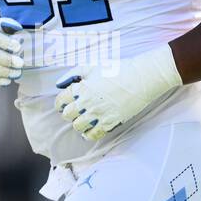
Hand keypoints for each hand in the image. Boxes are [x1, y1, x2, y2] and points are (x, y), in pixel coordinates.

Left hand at [54, 44, 181, 140]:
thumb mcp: (93, 66)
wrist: (141, 78)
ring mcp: (98, 114)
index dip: (61, 102)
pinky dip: (89, 134)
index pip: (61, 101)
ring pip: (78, 127)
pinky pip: (93, 134)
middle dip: (69, 113)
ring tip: (83, 119)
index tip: (64, 103)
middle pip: (67, 115)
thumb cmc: (118, 69)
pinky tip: (90, 130)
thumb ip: (73, 73)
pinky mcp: (110, 122)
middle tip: (74, 111)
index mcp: (82, 88)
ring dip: (78, 123)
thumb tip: (59, 84)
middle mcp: (87, 103)